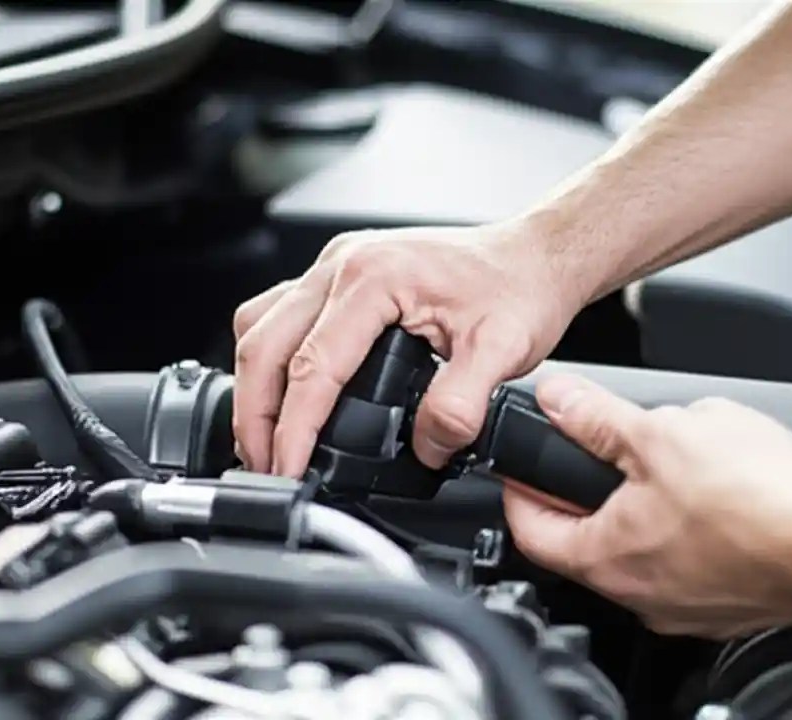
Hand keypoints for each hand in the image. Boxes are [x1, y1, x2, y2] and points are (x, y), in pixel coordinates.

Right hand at [232, 221, 582, 476]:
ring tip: (265, 437)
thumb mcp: (503, 351)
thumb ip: (460, 407)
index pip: (312, 365)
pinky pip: (280, 314)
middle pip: (264, 344)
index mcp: (375, 277)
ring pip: (261, 326)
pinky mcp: (341, 274)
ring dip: (256, 386)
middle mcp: (344, 263)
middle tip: (265, 465)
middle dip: (255, 415)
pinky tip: (284, 391)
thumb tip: (425, 448)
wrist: (535, 255)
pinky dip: (272, 359)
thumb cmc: (520, 286)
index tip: (289, 469)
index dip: (294, 428)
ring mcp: (337, 264)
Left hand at [503, 373, 791, 638]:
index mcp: (608, 560)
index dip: (520, 489)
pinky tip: (720, 491)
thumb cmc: (759, 497)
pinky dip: (690, 525)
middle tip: (597, 451)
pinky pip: (692, 559)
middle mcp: (641, 596)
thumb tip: (558, 399)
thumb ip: (596, 418)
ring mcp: (687, 606)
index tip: (523, 464)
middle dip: (590, 489)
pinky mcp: (730, 603)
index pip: (530, 531)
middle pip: (587, 540)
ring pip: (645, 547)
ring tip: (673, 461)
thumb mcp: (660, 433)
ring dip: (646, 503)